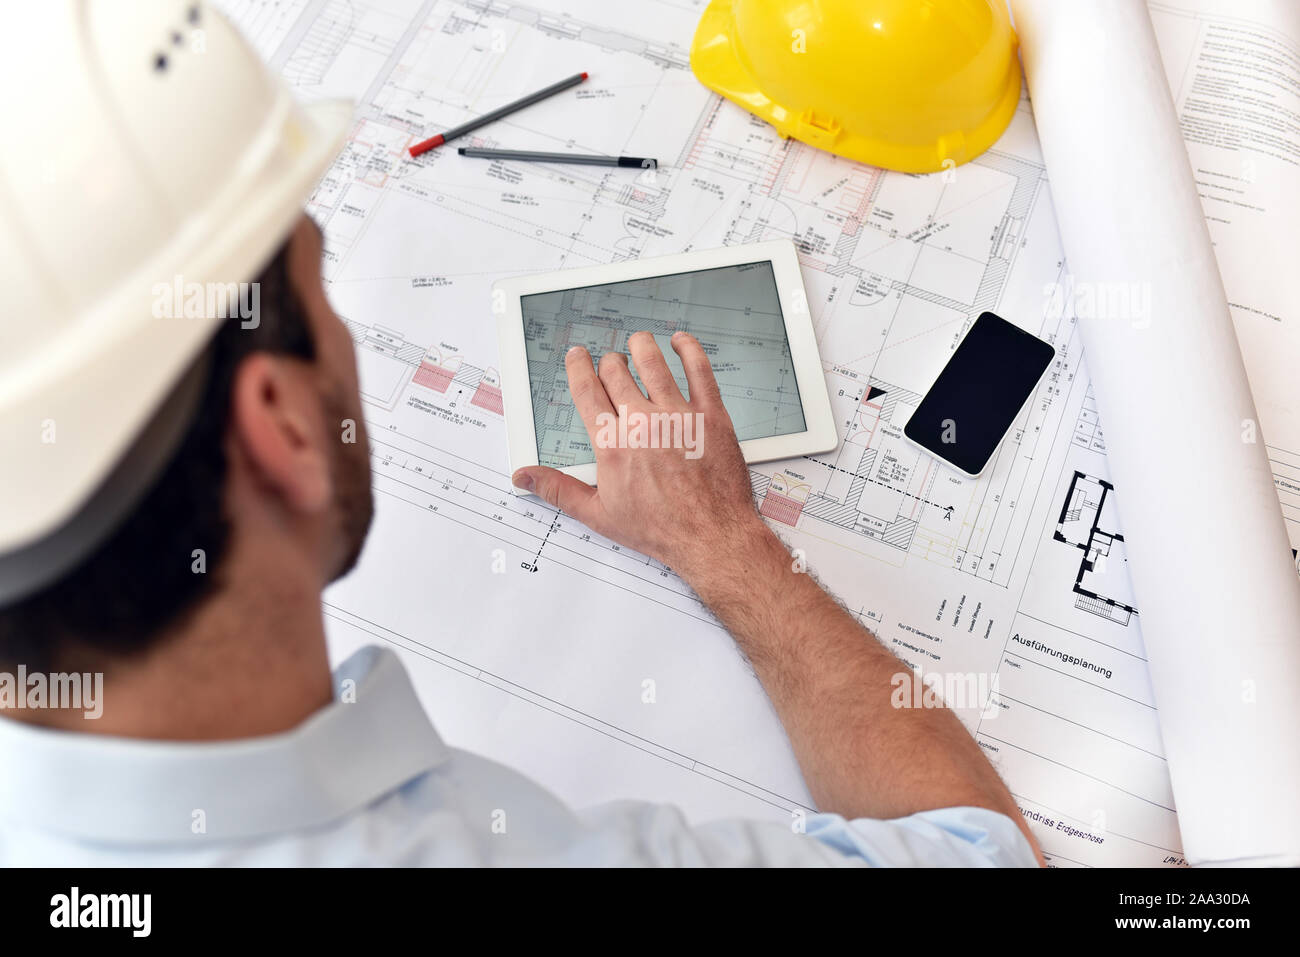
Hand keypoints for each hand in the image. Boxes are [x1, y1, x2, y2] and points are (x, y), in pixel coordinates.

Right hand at [511, 331, 769, 576]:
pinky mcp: (710, 414)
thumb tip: (524, 478)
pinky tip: (681, 341)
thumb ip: (558, 490)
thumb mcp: (599, 514)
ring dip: (641, 346)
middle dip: (609, 362)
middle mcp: (642, 423)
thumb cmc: (660, 529)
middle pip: (617, 372)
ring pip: (653, 362)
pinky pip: (700, 369)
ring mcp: (678, 415)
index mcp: (612, 443)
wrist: (710, 536)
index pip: (586, 390)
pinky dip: (689, 349)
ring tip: (639, 341)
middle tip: (612, 362)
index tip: (578, 357)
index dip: (579, 367)